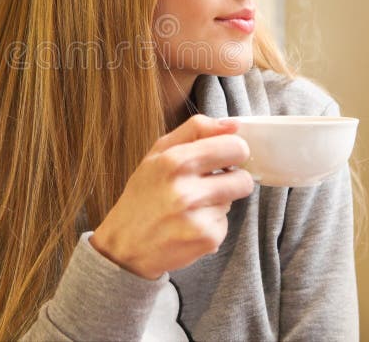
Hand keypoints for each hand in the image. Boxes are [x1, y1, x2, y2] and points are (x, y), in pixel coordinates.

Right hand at [89, 114, 253, 279]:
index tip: (225, 157)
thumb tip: (234, 125)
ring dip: (218, 202)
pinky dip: (212, 223)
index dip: (234, 151)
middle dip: (232, 180)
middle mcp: (186, 190)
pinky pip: (226, 223)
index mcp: (174, 161)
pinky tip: (190, 225)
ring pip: (234, 201)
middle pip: (244, 179)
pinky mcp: (207, 240)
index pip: (234, 147)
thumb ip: (196, 130)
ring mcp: (198, 218)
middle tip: (211, 183)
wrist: (124, 244)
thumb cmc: (144, 193)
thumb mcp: (158, 152)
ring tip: (192, 206)